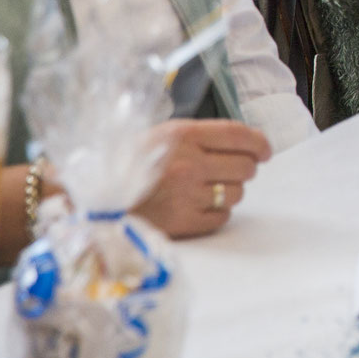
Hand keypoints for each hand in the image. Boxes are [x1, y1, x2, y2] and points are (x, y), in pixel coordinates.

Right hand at [132, 120, 271, 238]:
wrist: (93, 201)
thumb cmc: (130, 164)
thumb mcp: (162, 135)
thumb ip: (200, 137)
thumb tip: (243, 142)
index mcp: (183, 135)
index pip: (240, 136)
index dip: (260, 143)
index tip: (265, 151)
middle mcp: (188, 163)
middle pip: (245, 167)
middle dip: (245, 168)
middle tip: (233, 170)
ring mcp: (186, 195)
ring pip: (236, 193)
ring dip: (229, 191)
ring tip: (207, 188)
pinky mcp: (182, 222)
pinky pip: (221, 217)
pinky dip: (216, 213)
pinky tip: (198, 206)